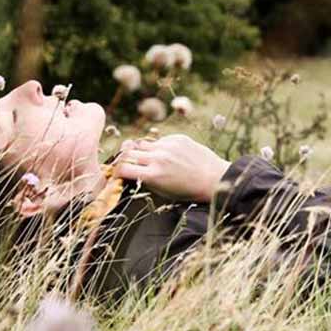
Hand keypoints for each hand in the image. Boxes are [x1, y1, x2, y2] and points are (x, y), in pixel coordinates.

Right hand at [115, 134, 230, 201]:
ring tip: (146, 158)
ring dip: (140, 151)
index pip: (123, 167)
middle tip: (128, 163)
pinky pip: (159, 140)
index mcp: (153, 175)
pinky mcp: (177, 138)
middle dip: (125, 158)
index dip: (117, 170)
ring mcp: (168, 146)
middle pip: (129, 152)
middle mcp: (159, 158)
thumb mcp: (162, 192)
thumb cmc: (187, 190)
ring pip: (141, 144)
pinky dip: (157, 147)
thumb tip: (128, 171)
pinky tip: (167, 155)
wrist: (213, 178)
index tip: (117, 172)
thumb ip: (144, 180)